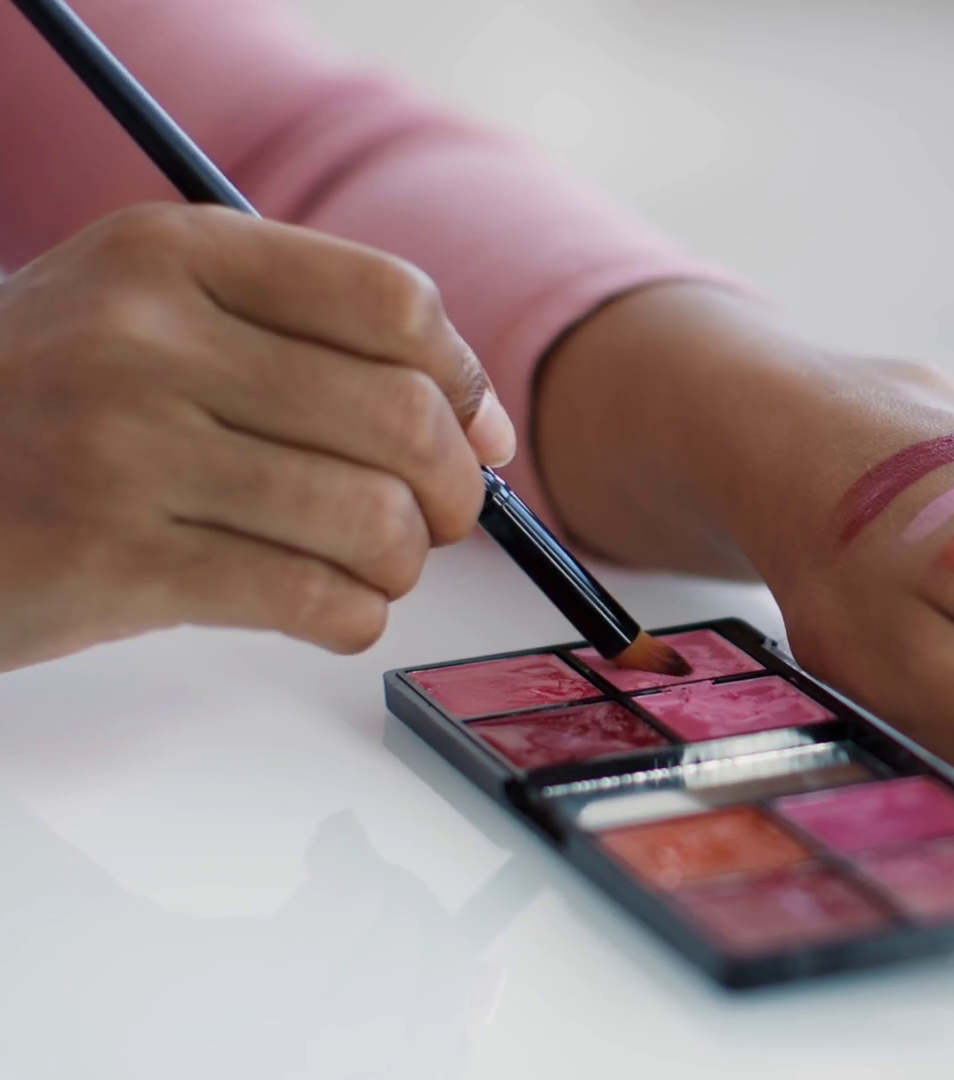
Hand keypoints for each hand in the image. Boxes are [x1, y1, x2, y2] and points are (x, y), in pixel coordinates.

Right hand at [0, 204, 512, 668]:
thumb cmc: (37, 407)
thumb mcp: (144, 315)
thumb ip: (301, 343)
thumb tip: (487, 428)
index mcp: (171, 252)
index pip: (394, 302)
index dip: (464, 379)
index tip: (474, 430)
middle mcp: (146, 336)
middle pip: (402, 416)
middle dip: (455, 488)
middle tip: (440, 518)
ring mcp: (123, 449)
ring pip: (369, 517)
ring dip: (402, 560)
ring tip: (374, 565)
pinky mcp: (111, 562)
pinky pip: (308, 597)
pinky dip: (352, 616)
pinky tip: (330, 608)